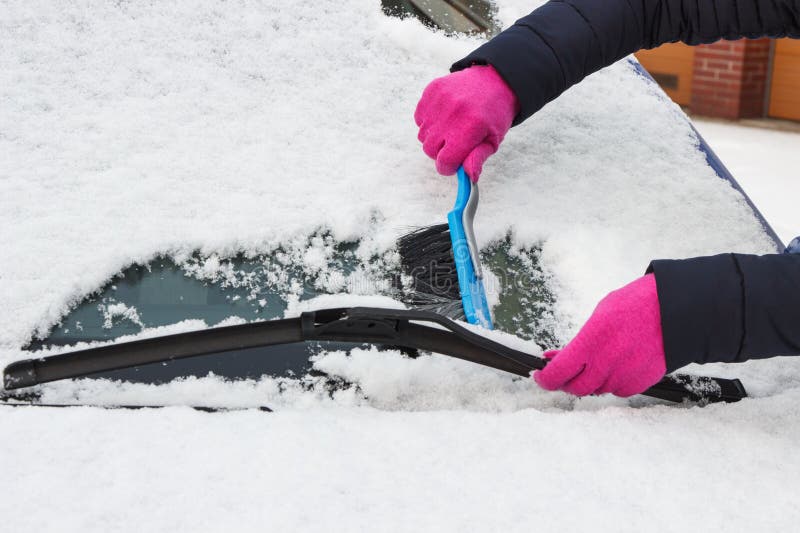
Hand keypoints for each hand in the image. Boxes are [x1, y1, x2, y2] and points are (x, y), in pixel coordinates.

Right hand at [414, 65, 518, 180]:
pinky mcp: (432, 90)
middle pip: (429, 150)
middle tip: (454, 144)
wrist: (494, 80)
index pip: (445, 161)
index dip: (448, 167)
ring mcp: (440, 100)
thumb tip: (469, 177)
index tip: (454, 164)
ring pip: (423, 135)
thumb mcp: (492, 140)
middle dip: (440, 152)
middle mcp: (452, 113)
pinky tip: (444, 116)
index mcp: (470, 128)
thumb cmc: (494, 115)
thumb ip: (477, 159)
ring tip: (450, 127)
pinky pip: (419, 118)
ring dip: (434, 137)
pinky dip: (428, 121)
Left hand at [533, 274, 666, 397]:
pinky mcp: (642, 381)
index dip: (546, 379)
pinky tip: (617, 364)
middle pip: (577, 388)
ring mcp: (626, 374)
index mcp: (593, 340)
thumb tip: (556, 357)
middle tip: (563, 373)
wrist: (677, 309)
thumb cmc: (636, 305)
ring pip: (598, 390)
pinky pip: (619, 390)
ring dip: (591, 381)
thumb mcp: (599, 315)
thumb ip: (578, 341)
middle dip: (566, 383)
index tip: (540, 377)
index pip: (559, 372)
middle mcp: (608, 362)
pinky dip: (613, 382)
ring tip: (597, 361)